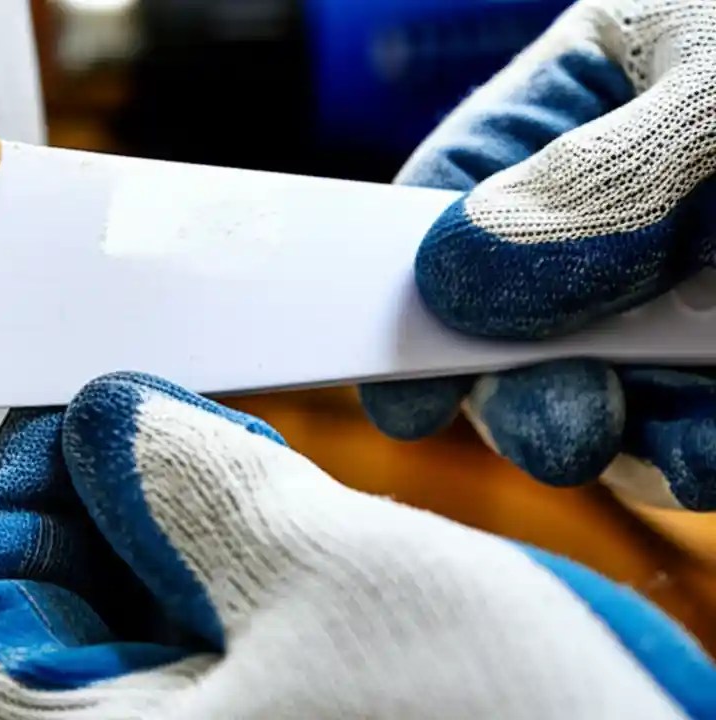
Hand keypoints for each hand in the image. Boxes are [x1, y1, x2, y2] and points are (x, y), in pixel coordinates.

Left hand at [0, 372, 711, 718]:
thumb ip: (196, 482)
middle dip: (103, 516)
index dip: (10, 494)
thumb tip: (113, 419)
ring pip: (138, 659)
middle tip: (168, 432)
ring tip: (250, 478)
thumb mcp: (336, 574)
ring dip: (174, 555)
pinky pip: (218, 689)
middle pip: (52, 635)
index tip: (76, 414)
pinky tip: (299, 555)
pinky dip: (236, 610)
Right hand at [358, 0, 714, 509]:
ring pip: (602, 382)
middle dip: (523, 382)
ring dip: (617, 433)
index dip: (408, 288)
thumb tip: (462, 272)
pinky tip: (705, 453)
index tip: (399, 384)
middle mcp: (623, 196)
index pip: (454, 189)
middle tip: (557, 426)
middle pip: (514, 311)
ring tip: (673, 445)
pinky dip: (688, 454)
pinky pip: (686, 424)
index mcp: (591, 90)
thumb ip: (601, 175)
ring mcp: (685, 281)